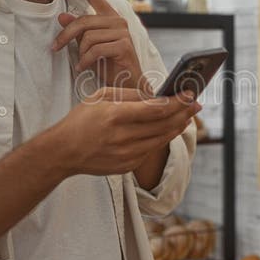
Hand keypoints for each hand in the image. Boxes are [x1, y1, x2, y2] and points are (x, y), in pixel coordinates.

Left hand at [52, 0, 145, 90]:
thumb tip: (62, 17)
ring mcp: (122, 32)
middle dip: (66, 36)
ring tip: (82, 62)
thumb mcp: (89, 45)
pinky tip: (85, 67)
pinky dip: (86, 60)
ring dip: (80, 53)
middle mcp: (118, 21)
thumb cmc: (108, 64)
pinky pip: (96, 49)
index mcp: (110, 17)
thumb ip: (78, 31)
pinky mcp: (124, 45)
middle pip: (83, 22)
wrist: (127, 84)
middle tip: (55, 47)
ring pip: (88, 37)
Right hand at [52, 87, 198, 176]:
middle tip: (196, 105)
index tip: (190, 94)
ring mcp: (126, 154)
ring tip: (187, 117)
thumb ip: (129, 95)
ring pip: (161, 139)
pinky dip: (162, 139)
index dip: (177, 101)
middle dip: (183, 113)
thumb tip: (155, 95)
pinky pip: (151, 150)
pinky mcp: (127, 165)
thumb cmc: (81, 120)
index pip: (156, 109)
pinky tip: (169, 130)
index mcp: (116, 116)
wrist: (63, 152)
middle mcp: (123, 137)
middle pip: (164, 124)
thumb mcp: (100, 97)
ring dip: (177, 126)